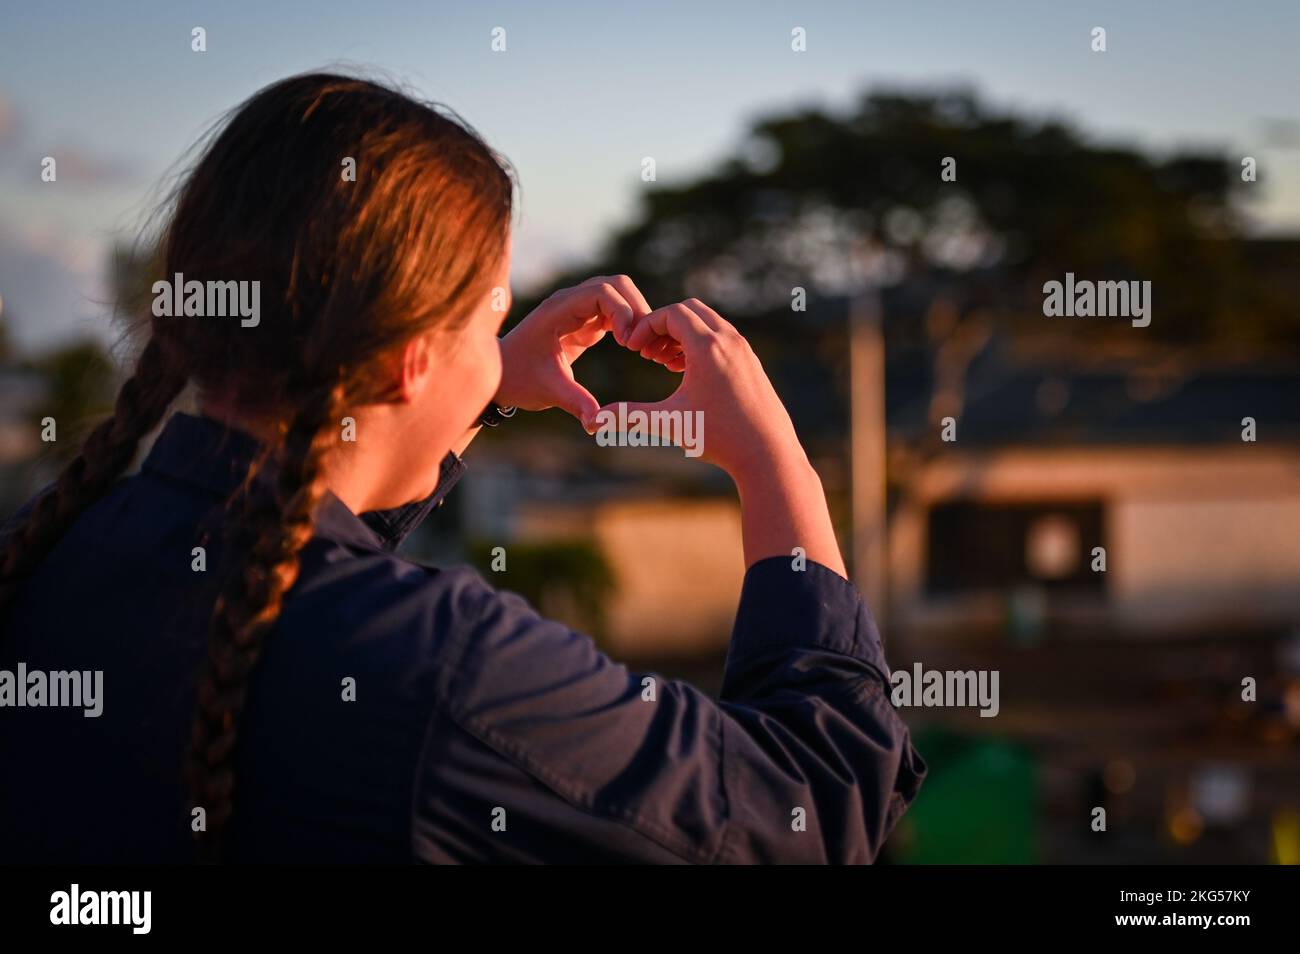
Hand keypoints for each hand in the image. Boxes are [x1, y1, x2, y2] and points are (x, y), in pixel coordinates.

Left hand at [495, 275, 651, 429]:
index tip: (629, 344)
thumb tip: (598, 423)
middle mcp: (569, 302)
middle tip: (644, 345)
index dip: (623, 313)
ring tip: (642, 347)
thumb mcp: (547, 391)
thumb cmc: (518, 379)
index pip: (602, 292)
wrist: (501, 375)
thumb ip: (575, 402)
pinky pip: (615, 312)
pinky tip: (634, 347)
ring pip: (619, 295)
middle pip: (616, 286)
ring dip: (635, 315)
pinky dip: (629, 324)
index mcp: (558, 310)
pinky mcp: (585, 322)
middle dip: (636, 310)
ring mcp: (578, 310)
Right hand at [602, 298, 804, 481]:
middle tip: (647, 352)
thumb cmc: (719, 438)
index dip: (647, 326)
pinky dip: (700, 343)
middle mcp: (729, 341)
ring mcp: (743, 349)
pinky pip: (722, 337)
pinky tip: (687, 372)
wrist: (767, 454)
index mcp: (708, 347)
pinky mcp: (751, 362)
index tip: (633, 348)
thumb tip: (593, 422)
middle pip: (689, 310)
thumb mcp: (670, 423)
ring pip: (707, 322)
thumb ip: (630, 417)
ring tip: (663, 362)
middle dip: (663, 325)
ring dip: (682, 334)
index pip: (671, 314)